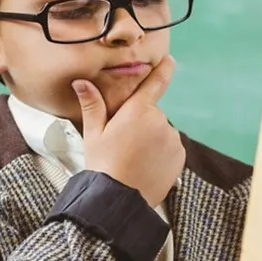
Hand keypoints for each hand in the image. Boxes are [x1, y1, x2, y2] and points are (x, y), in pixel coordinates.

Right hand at [73, 55, 184, 206]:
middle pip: (151, 114)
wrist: (119, 200)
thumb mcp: (93, 134)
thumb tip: (81, 82)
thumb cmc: (102, 166)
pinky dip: (161, 153)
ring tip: (133, 158)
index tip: (170, 60)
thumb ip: (92, 105)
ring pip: (161, 132)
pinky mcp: (180, 156)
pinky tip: (145, 166)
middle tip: (123, 144)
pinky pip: (171, 147)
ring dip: (152, 140)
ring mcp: (172, 139)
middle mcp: (159, 122)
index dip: (164, 70)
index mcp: (137, 111)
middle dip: (141, 123)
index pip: (155, 83)